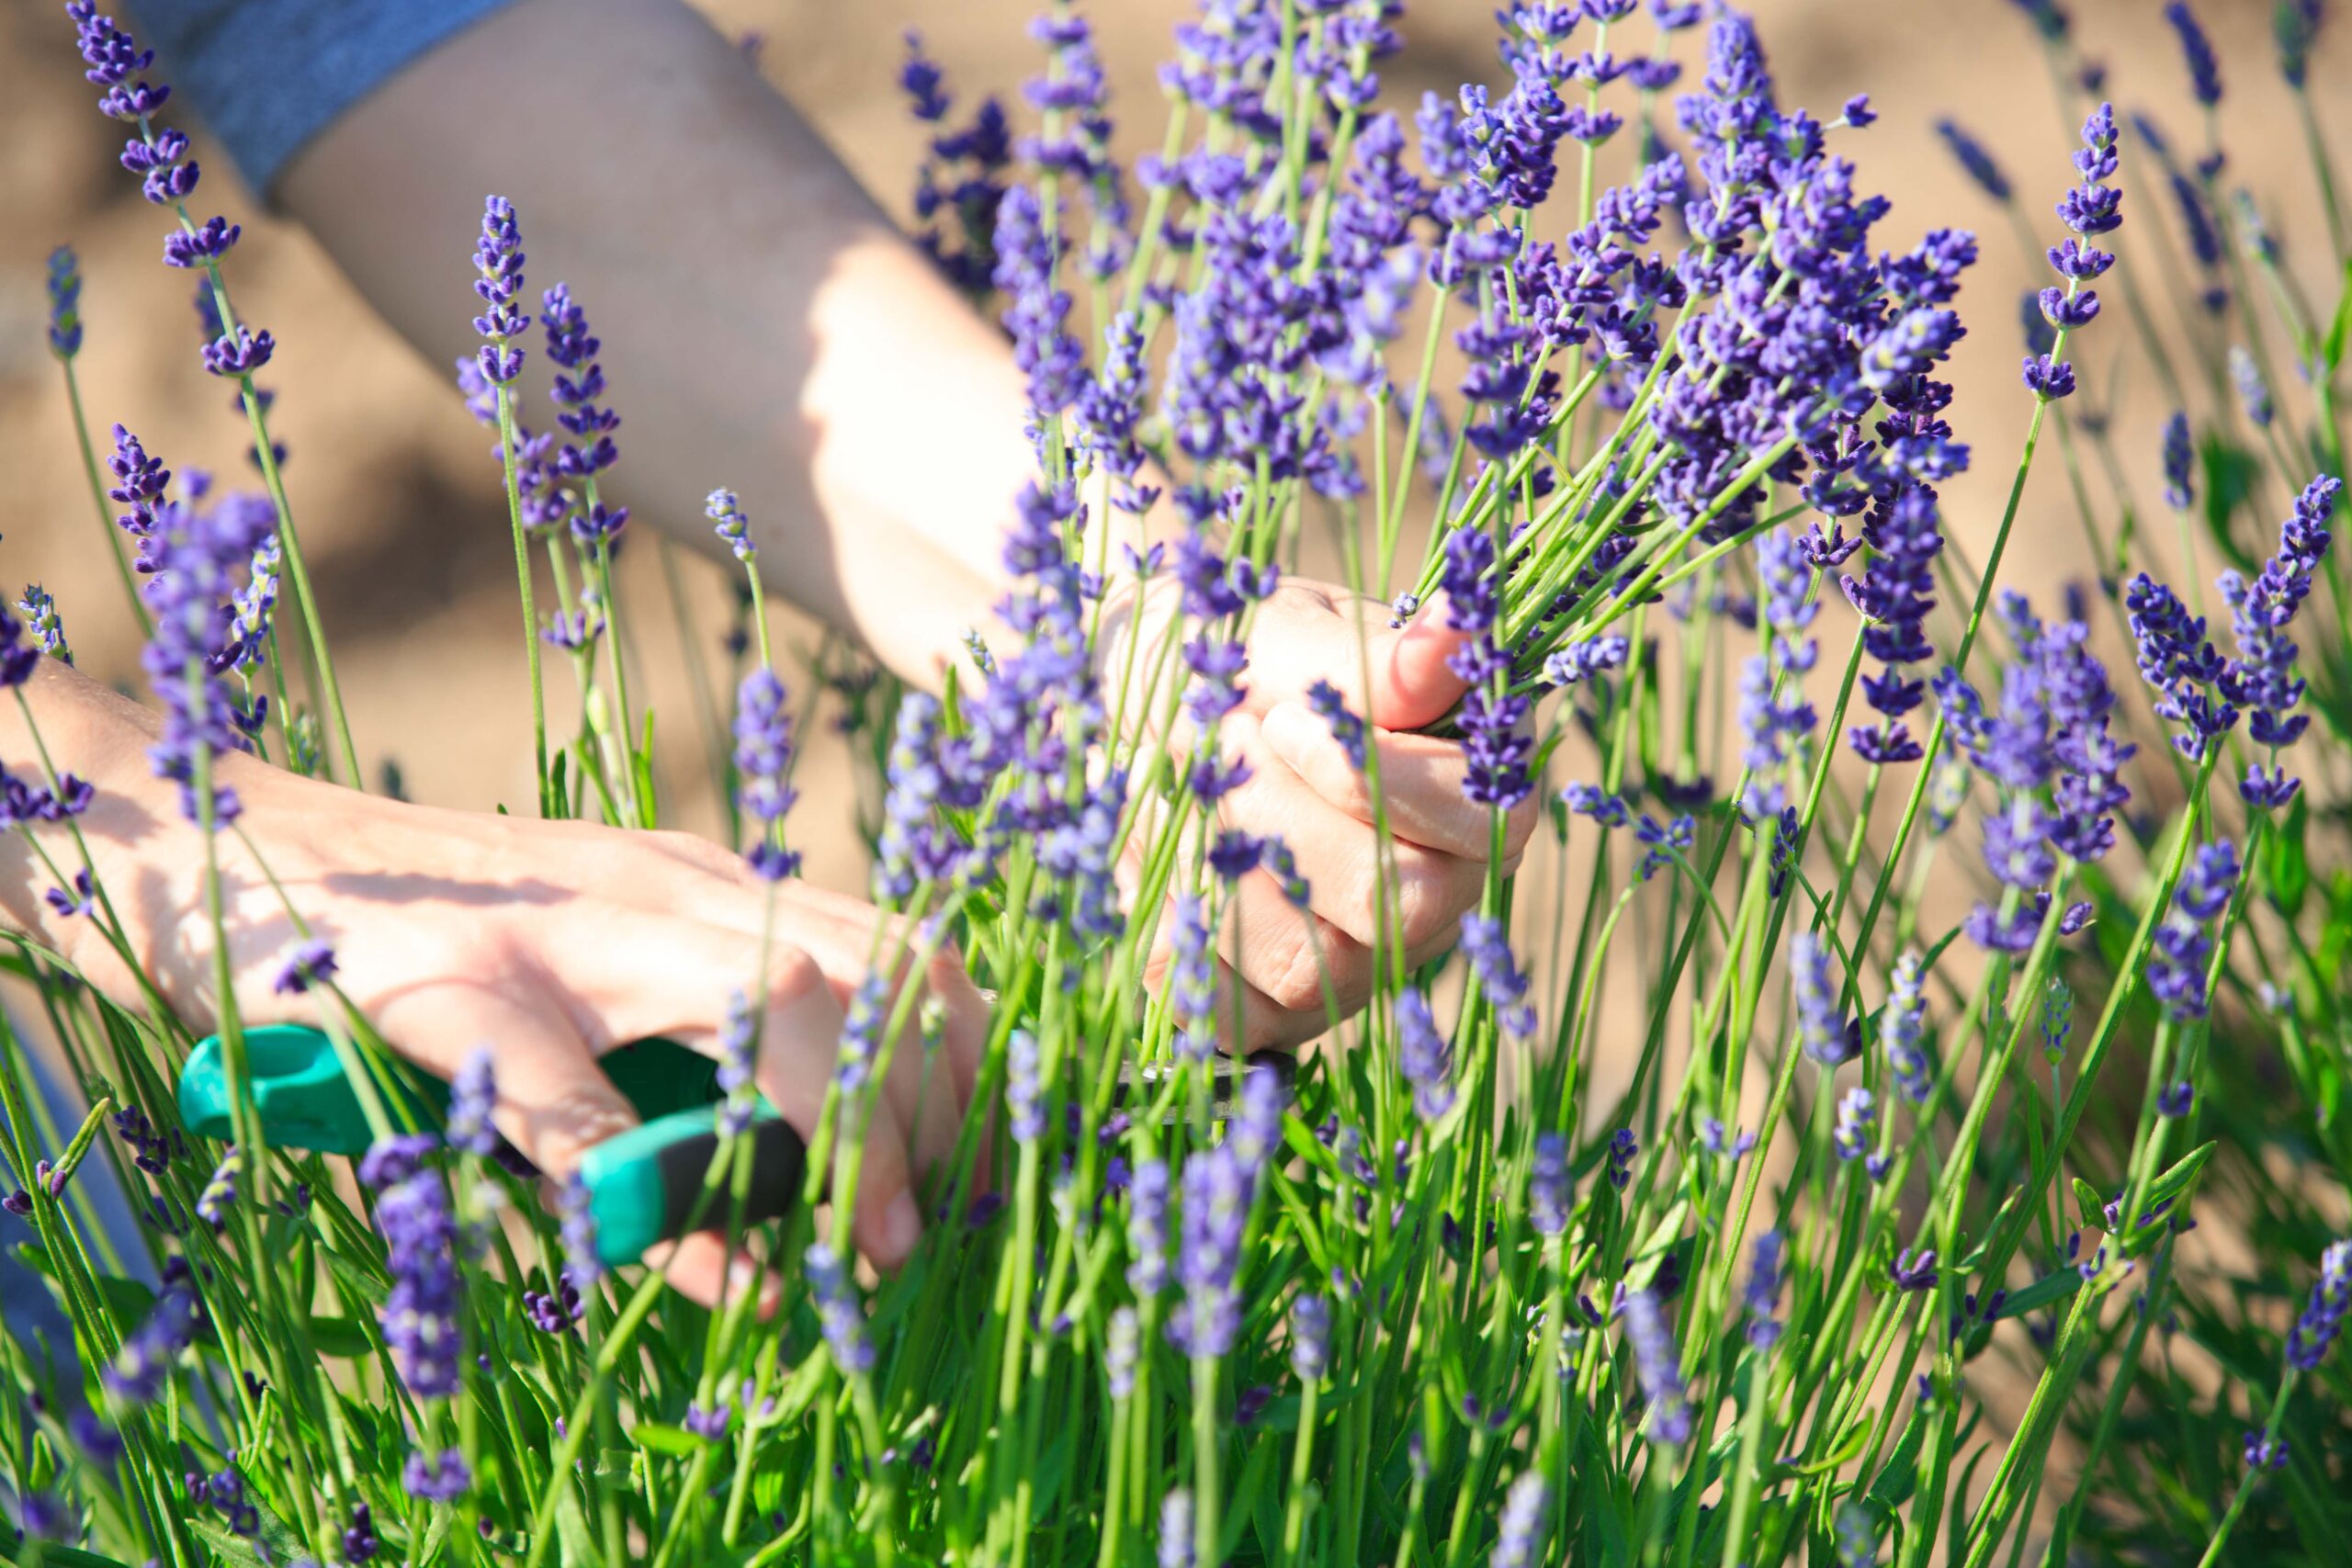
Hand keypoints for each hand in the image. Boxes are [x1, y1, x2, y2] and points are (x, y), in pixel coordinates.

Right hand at [21, 668, 983, 1296]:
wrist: (229, 843)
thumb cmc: (423, 939)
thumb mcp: (585, 983)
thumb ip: (685, 1071)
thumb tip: (780, 1234)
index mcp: (708, 884)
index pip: (899, 951)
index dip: (964, 1069)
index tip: (979, 1179)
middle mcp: (660, 885)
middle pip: (875, 970)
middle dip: (933, 1111)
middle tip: (917, 1235)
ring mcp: (559, 925)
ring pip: (772, 1001)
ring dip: (839, 1141)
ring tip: (846, 1251)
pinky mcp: (449, 986)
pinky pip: (577, 1100)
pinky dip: (653, 1194)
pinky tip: (686, 1265)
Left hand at [1110, 576, 1537, 1048]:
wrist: (1113, 703)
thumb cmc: (1217, 654)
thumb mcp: (1280, 631)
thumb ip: (1364, 657)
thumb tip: (1453, 639)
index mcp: (1467, 792)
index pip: (1485, 826)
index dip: (1376, 781)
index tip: (1284, 721)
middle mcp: (1433, 895)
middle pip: (1391, 901)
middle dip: (1278, 816)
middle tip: (1217, 737)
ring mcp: (1354, 966)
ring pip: (1302, 963)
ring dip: (1213, 861)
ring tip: (1174, 782)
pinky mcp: (1270, 1013)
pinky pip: (1228, 1009)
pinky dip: (1169, 924)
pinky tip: (1151, 852)